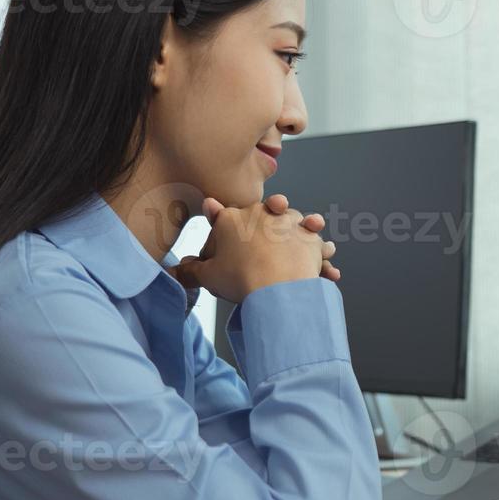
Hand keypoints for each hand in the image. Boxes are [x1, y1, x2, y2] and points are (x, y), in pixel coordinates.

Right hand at [165, 195, 338, 302]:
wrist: (277, 287)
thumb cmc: (241, 279)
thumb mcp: (208, 276)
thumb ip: (191, 270)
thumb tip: (175, 270)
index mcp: (231, 218)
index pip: (219, 217)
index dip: (216, 225)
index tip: (215, 221)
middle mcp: (260, 212)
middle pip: (255, 214)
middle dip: (256, 223)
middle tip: (258, 235)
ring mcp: (286, 220)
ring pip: (288, 219)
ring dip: (291, 228)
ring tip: (295, 240)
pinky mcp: (308, 234)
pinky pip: (313, 236)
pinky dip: (317, 243)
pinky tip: (323, 249)